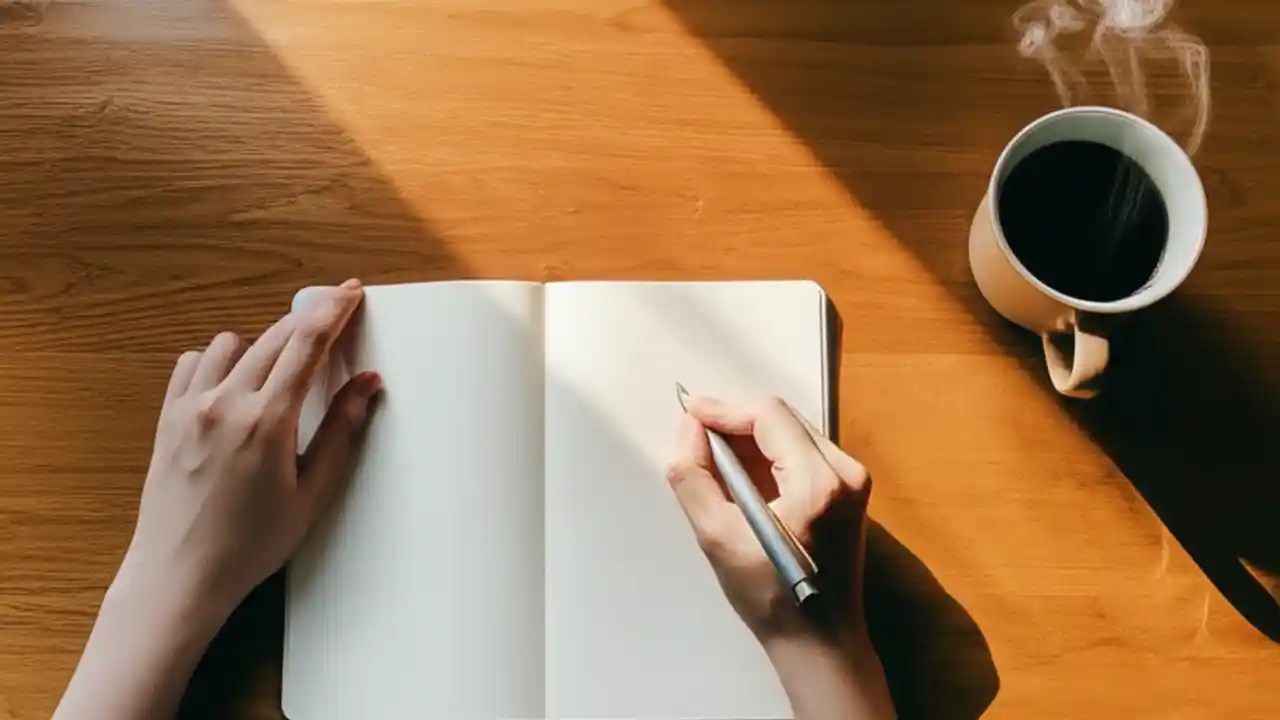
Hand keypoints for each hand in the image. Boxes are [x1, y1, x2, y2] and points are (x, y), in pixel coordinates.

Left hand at [118, 279, 380, 614]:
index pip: (306, 344)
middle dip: (308, 318)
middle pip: (274, 335)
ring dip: (262, 343)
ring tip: (282, 365)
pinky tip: (234, 381)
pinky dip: (218, 360)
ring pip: (232, 343)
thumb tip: (367, 382)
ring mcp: (191, 407)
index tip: (350, 291)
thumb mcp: (312, 494)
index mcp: (267, 421)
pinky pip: (193, 363)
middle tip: (333, 313)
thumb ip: (341, 432)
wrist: (180, 574)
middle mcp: (225, 403)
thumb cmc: (251, 544)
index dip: (333, 311)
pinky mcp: (168, 418)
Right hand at [668, 396, 894, 718]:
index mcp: (819, 483)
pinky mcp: (850, 492)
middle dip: (737, 423)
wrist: (820, 641)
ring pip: (793, 432)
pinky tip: (745, 478)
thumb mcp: (717, 537)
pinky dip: (771, 455)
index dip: (724, 410)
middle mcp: (846, 473)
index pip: (768, 416)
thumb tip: (689, 430)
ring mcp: (853, 482)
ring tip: (717, 461)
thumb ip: (694, 476)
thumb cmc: (772, 600)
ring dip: (753, 438)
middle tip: (698, 439)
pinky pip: (804, 452)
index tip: (690, 415)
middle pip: (783, 419)